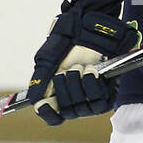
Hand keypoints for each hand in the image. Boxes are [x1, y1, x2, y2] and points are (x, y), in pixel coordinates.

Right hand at [28, 1, 140, 125]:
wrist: (88, 25)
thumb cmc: (67, 40)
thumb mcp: (47, 59)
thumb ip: (39, 81)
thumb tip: (33, 101)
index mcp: (59, 92)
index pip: (54, 117)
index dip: (49, 114)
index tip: (43, 105)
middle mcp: (76, 97)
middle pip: (68, 113)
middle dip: (64, 91)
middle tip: (66, 71)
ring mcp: (92, 95)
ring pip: (83, 109)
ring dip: (78, 87)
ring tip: (79, 67)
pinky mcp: (109, 91)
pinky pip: (101, 101)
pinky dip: (93, 85)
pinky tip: (91, 70)